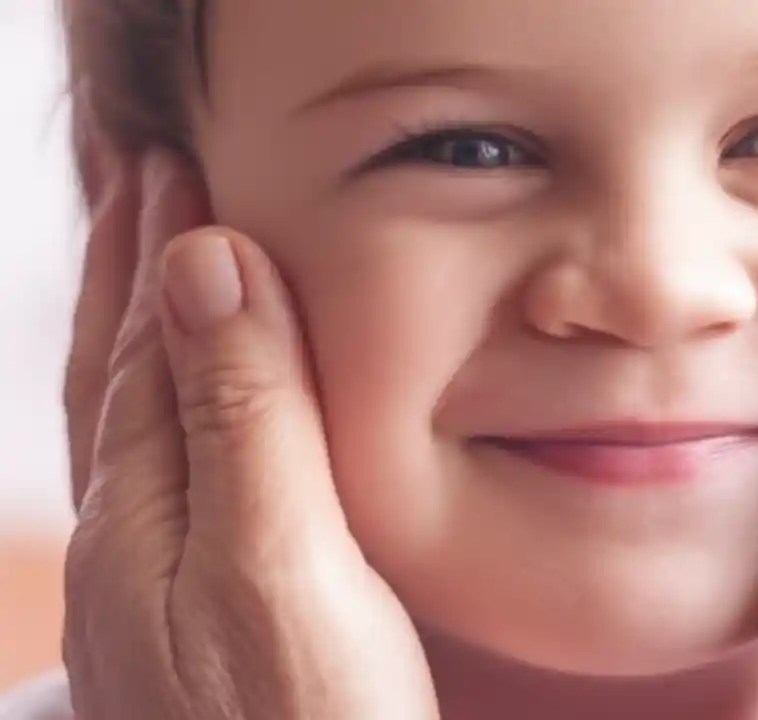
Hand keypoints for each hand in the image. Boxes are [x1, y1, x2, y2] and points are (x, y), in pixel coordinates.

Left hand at [61, 143, 438, 718]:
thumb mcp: (279, 566)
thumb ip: (242, 419)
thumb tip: (205, 262)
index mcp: (147, 512)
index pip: (146, 344)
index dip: (158, 249)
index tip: (170, 159)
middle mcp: (132, 542)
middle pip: (119, 374)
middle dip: (129, 269)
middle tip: (141, 173)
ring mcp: (157, 586)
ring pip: (135, 423)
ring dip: (140, 328)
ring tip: (155, 264)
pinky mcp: (197, 617)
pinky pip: (165, 474)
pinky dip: (168, 408)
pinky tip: (187, 419)